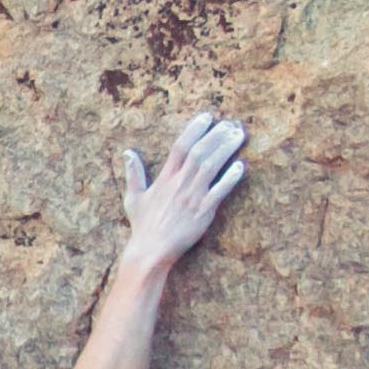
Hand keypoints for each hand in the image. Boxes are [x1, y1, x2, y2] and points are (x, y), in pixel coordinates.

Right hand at [119, 109, 247, 265]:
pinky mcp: (202, 212)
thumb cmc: (142, 226)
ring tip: (239, 136)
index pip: (180, 146)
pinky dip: (230, 178)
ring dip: (226, 149)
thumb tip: (127, 153)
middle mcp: (179, 184)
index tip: (207, 117)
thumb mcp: (133, 198)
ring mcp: (192, 197)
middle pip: (199, 152)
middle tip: (230, 123)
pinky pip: (219, 192)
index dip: (194, 129)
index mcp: (165, 178)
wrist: (150, 251)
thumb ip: (133, 174)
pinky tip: (241, 167)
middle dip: (216, 135)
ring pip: (211, 167)